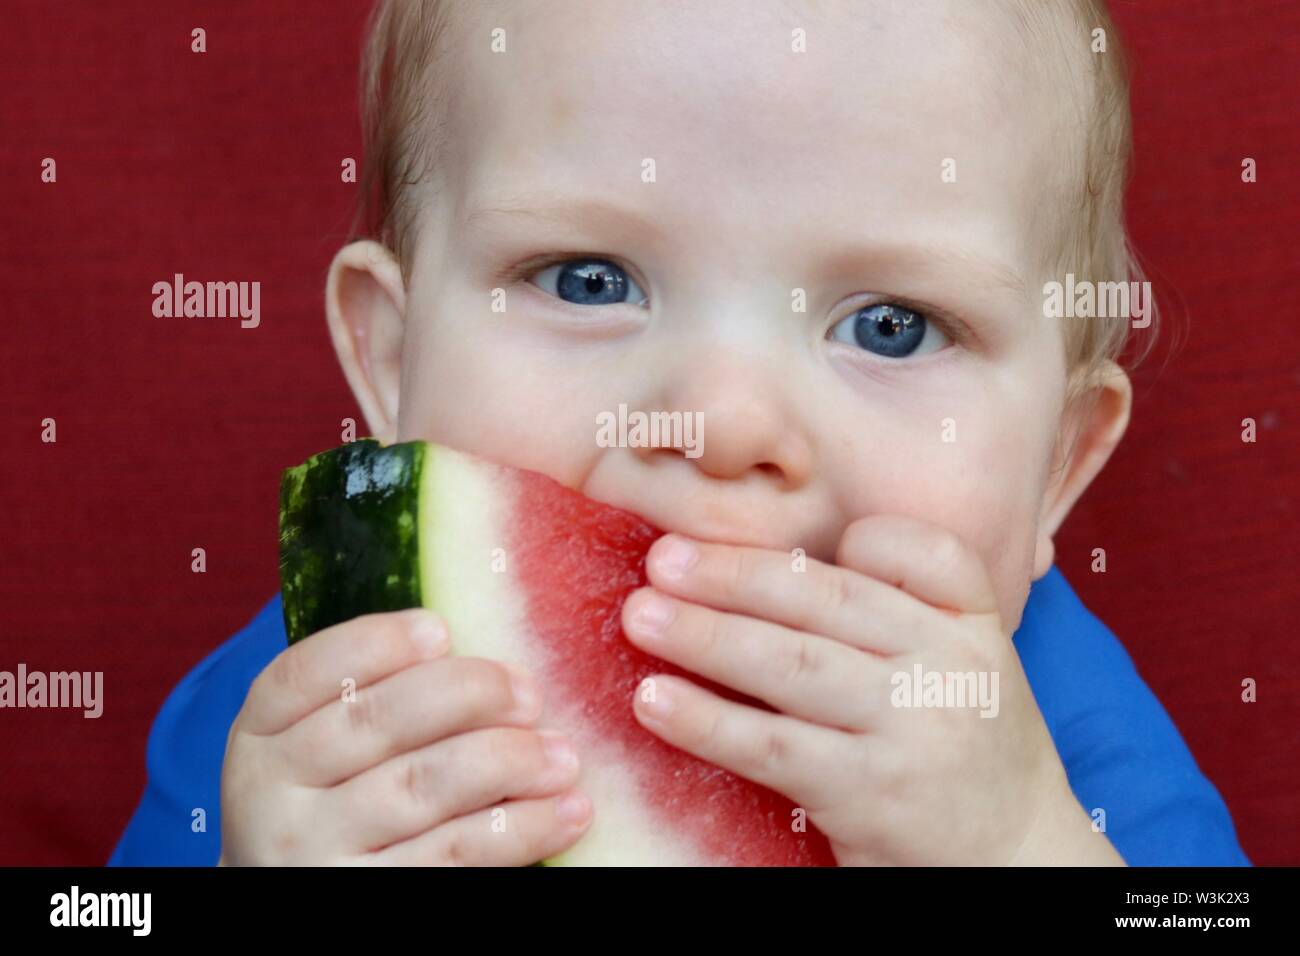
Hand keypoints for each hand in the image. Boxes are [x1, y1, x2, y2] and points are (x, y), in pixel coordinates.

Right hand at [220, 608, 590, 864]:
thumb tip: (481, 637)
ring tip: (562, 755)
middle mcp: (273, 794)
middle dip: (465, 695)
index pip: (306, 672)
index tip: (441, 628)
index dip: (375, 643)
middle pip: (375, 723)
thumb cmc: (335, 798)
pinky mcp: (369, 899)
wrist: (299, 894)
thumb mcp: (321, 743)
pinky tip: (566, 811)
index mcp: (260, 734)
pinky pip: (455, 856)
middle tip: (528, 692)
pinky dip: (520, 829)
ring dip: (507, 761)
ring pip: (422, 788)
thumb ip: (373, 691)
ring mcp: (314, 854)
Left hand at [620, 514, 1122, 865]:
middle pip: (827, 601)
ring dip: (704, 636)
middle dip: (735, 574)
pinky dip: (706, 721)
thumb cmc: (964, 746)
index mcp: (972, 623)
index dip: (855, 537)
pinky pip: (770, 746)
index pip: (924, 554)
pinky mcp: (869, 793)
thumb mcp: (963, 665)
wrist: (1015, 858)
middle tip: (662, 559)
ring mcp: (909, 729)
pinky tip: (654, 700)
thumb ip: (901, 608)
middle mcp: (947, 667)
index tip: (782, 529)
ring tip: (639, 617)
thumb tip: (784, 559)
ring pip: (790, 666)